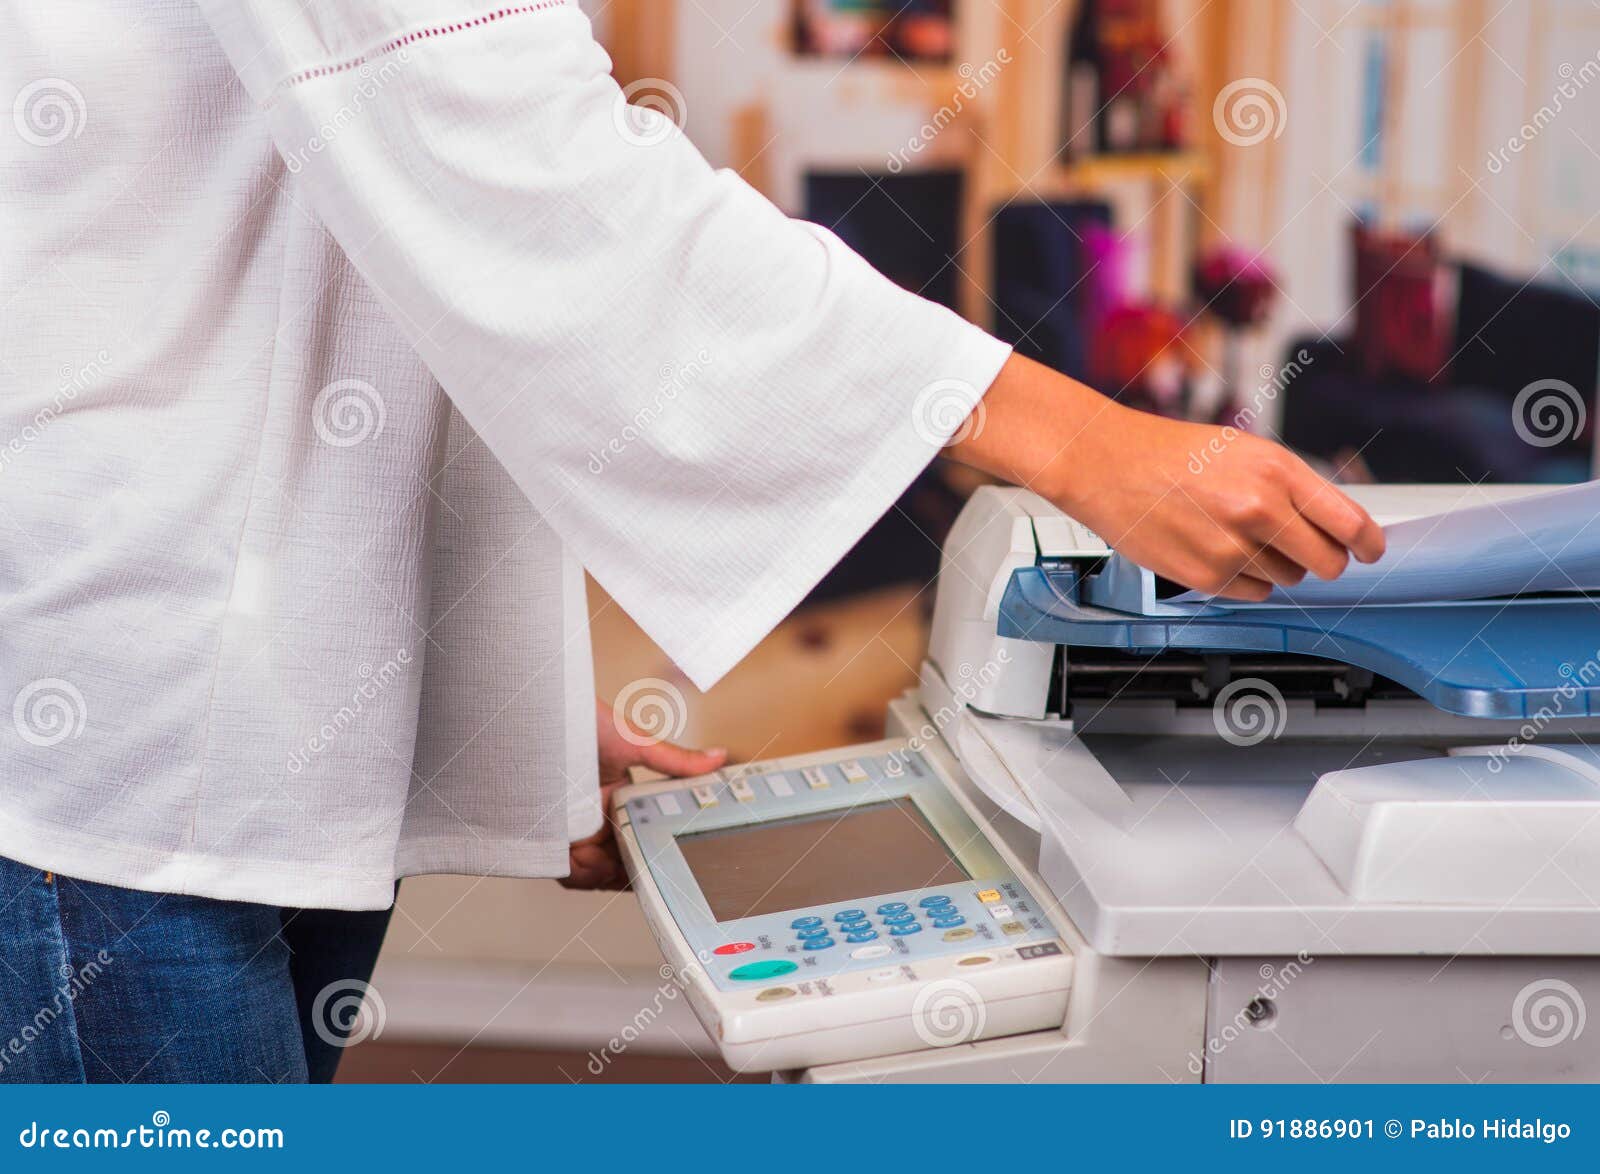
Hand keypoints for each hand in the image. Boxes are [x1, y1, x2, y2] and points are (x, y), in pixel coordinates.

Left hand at [562, 699, 727, 889]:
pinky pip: (566, 869)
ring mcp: (571, 828)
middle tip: (641, 873)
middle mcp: (594, 817)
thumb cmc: (579, 719)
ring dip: (603, 874)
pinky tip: (588, 859)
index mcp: (619, 800)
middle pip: (617, 863)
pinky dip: (579, 872)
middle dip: (629, 874)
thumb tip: (718, 758)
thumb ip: (677, 761)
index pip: (640, 841)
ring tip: (608, 863)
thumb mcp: (636, 743)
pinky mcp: (547, 834)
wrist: (537, 713)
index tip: (666, 868)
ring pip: (591, 872)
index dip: (651, 860)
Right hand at [946, 354, 1385, 599]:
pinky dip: (1243, 579)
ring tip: (1235, 535)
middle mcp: (1259, 509)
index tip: (1371, 550)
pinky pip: (1252, 593)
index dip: (1369, 543)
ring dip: (1274, 565)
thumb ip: (1292, 486)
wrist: (1106, 464)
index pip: (1350, 522)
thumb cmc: (1170, 453)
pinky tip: (1216, 550)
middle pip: (1326, 562)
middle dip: (1321, 559)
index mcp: (1276, 470)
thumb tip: (1334, 523)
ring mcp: (1232, 547)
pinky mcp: (1206, 576)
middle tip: (1301, 547)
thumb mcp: (1244, 451)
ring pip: (1288, 579)